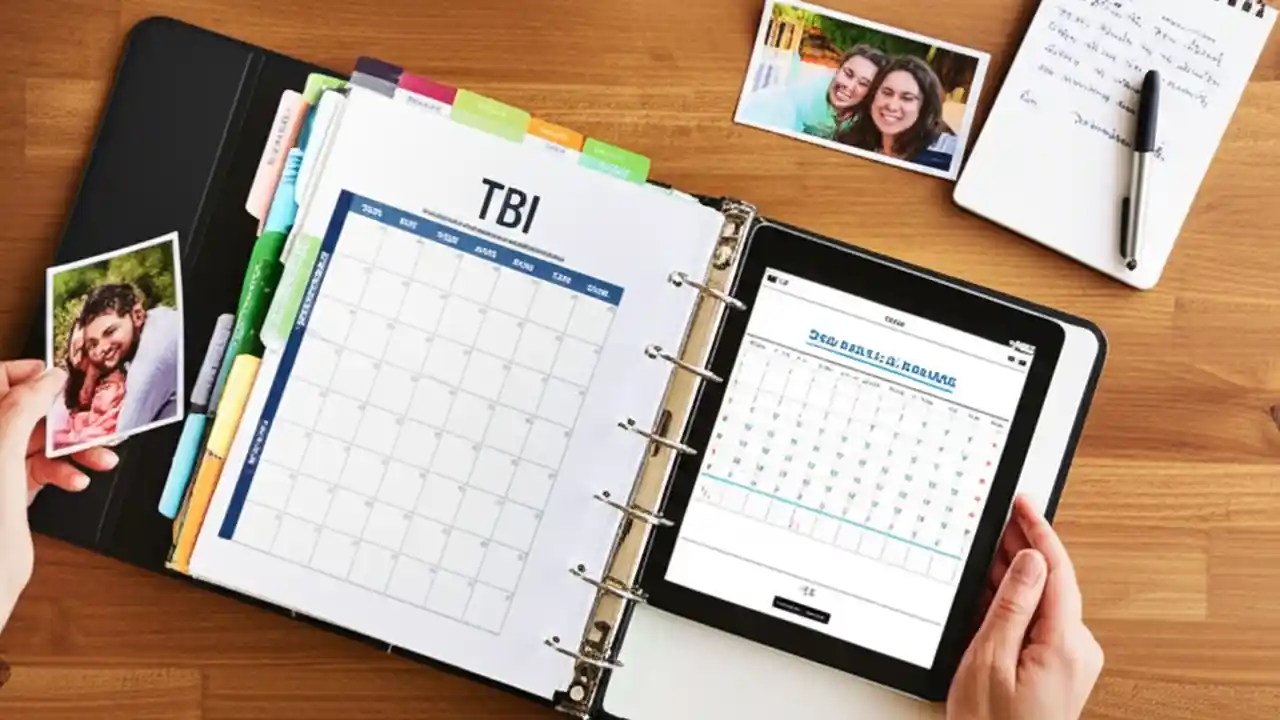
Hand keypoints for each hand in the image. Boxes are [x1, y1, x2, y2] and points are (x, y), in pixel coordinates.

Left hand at [0, 360, 116, 631]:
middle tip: (91, 420)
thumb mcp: (2, 455)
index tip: (60, 380)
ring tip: (99, 458)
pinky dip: (65, 472)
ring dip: (74, 448)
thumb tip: (46, 378)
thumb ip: (22, 409)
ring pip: (38, 441)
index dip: (28, 376)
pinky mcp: (8, 490)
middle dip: (63, 417)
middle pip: (23, 411)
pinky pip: (41, 469)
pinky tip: (77, 480)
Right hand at [946, 496, 1103, 719]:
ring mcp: (1071, 660)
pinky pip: (1039, 622)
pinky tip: (993, 596)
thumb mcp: (989, 659)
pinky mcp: (1060, 669)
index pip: (1056, 570)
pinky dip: (1016, 603)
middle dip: (1023, 549)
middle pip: (1051, 582)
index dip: (1038, 531)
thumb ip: (1012, 605)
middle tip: (997, 521)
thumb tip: (1030, 561)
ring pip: (1043, 601)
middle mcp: (1077, 649)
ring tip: (986, 556)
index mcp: (1064, 643)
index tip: (1024, 504)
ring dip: (1016, 577)